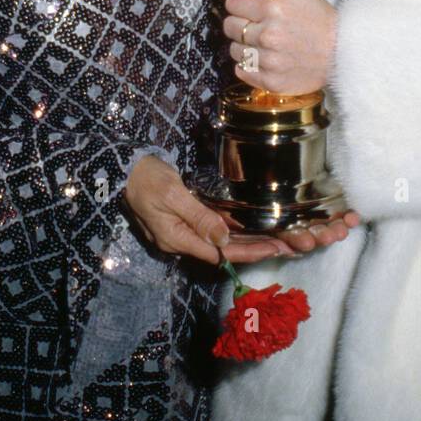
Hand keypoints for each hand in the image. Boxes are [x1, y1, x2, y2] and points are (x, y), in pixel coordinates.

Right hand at [124, 157, 360, 263]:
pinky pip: (222, 227)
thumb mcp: (169, 194)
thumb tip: (223, 238)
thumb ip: (197, 216)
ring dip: (260, 240)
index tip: (282, 248)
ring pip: (231, 239)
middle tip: (300, 244)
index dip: (254, 251)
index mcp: (180, 240)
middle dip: (266, 247)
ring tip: (292, 238)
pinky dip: (244, 229)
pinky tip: (265, 226)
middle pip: (233, 249)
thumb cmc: (142, 178)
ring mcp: (190, 230)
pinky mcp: (191, 217)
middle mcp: (188, 240)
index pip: (224, 252)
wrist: (120, 168)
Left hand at [223, 0, 337, 95]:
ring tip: (264, 43)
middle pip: (229, 26)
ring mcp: (269, 59)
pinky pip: (242, 71)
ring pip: (234, 50)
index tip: (247, 8)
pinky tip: (265, 59)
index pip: (232, 4)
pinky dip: (249, 66)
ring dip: (244, 45)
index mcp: (273, 7)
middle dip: (239, 23)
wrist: (343, 52)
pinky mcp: (271, 80)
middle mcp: (268, 34)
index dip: (239, 4)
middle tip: (256, 25)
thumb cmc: (321, 19)